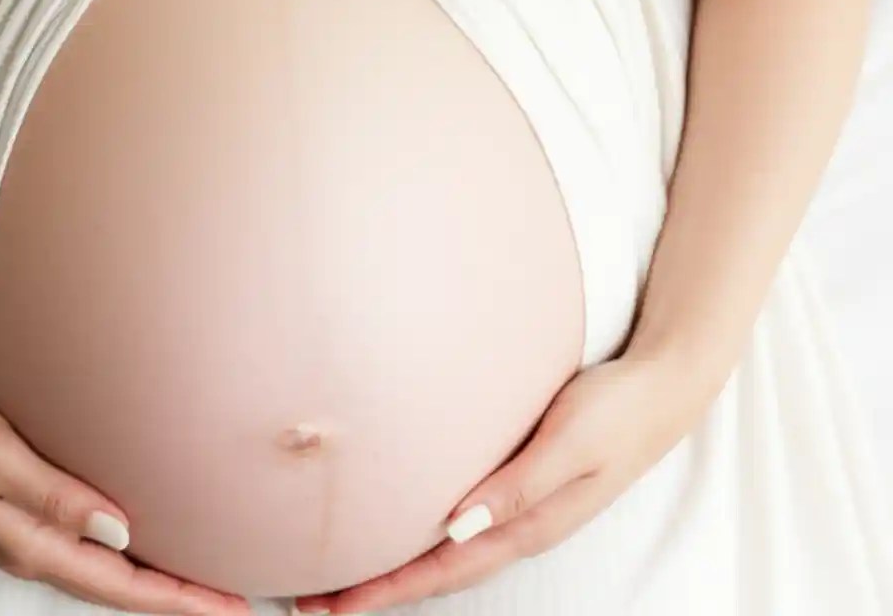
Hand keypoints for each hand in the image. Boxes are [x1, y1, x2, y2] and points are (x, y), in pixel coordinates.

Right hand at [0, 378, 250, 615]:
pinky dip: (130, 557)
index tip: (230, 606)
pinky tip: (148, 543)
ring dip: (158, 582)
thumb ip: (55, 496)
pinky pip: (91, 549)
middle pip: (123, 588)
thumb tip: (119, 530)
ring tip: (205, 583)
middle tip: (238, 602)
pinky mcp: (28, 516)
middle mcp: (35, 551)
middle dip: (180, 600)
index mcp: (32, 546)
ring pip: (109, 572)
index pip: (122, 585)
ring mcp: (30, 537)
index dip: (179, 600)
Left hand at [294, 354, 728, 614]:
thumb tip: (458, 527)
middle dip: (377, 591)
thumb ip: (518, 486)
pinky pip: (461, 525)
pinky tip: (401, 531)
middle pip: (437, 573)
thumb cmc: (617, 409)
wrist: (666, 386)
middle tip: (314, 602)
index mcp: (529, 525)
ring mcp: (521, 510)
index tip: (334, 605)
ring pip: (446, 554)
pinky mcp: (520, 487)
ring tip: (342, 579)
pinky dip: (423, 540)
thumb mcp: (570, 443)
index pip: (443, 569)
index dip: (387, 590)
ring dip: (396, 570)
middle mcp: (520, 527)